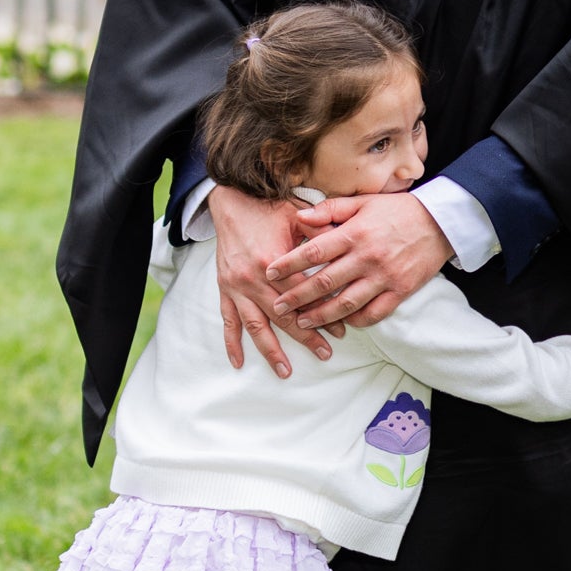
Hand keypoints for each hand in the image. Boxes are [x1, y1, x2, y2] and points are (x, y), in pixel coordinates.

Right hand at [207, 186, 332, 376]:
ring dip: (270, 350)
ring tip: (285, 371)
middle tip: (325, 354)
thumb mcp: (299, 216)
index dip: (323, 313)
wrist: (233, 200)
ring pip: (256, 326)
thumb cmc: (271, 208)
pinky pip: (228, 320)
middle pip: (283, 317)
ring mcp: (236, 287)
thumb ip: (321, 235)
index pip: (303, 296)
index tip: (341, 329)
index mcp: (273, 261)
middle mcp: (252, 279)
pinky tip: (238, 362)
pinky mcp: (224, 288)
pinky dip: (231, 342)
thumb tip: (347, 250)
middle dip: (305, 337)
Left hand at [266, 192, 452, 328]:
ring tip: (302, 322)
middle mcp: (367, 257)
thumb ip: (330, 210)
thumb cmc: (398, 210)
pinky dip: (355, 321)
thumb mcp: (363, 202)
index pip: (313, 252)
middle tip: (277, 307)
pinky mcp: (400, 291)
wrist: (441, 222)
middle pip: (324, 283)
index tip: (270, 272)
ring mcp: (384, 277)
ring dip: (321, 316)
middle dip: (297, 297)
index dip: (289, 264)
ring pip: (346, 304)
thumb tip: (300, 218)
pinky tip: (341, 323)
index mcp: (355, 233)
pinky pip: (374, 313)